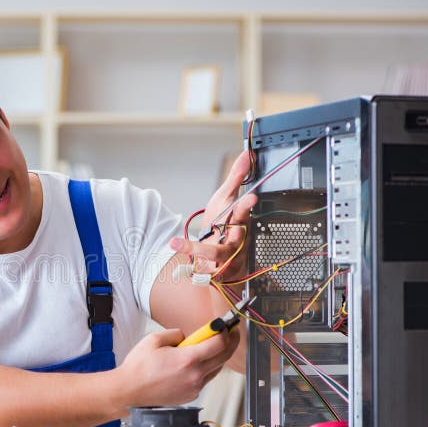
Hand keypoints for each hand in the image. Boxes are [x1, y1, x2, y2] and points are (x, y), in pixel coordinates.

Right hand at [118, 327, 240, 407]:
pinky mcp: (191, 395)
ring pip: (217, 369)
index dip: (225, 331)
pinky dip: (206, 368)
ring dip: (218, 356)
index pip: (218, 343)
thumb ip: (176, 333)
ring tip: (212, 346)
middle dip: (230, 341)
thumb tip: (187, 336)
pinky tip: (196, 362)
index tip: (225, 325)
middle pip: (224, 356)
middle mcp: (194, 375)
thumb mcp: (154, 339)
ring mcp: (194, 387)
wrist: (129, 391)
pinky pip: (206, 379)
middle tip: (231, 332)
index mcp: (187, 360)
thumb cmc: (138, 368)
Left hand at [169, 150, 257, 282]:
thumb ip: (235, 178)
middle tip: (217, 228)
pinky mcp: (217, 272)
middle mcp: (236, 241)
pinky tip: (177, 258)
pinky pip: (206, 273)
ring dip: (198, 251)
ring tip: (176, 244)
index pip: (244, 212)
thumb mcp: (225, 199)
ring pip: (218, 257)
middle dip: (228, 229)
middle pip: (236, 238)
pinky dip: (192, 268)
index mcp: (239, 221)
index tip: (251, 196)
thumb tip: (246, 154)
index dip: (247, 205)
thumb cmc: (222, 224)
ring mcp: (227, 258)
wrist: (216, 255)